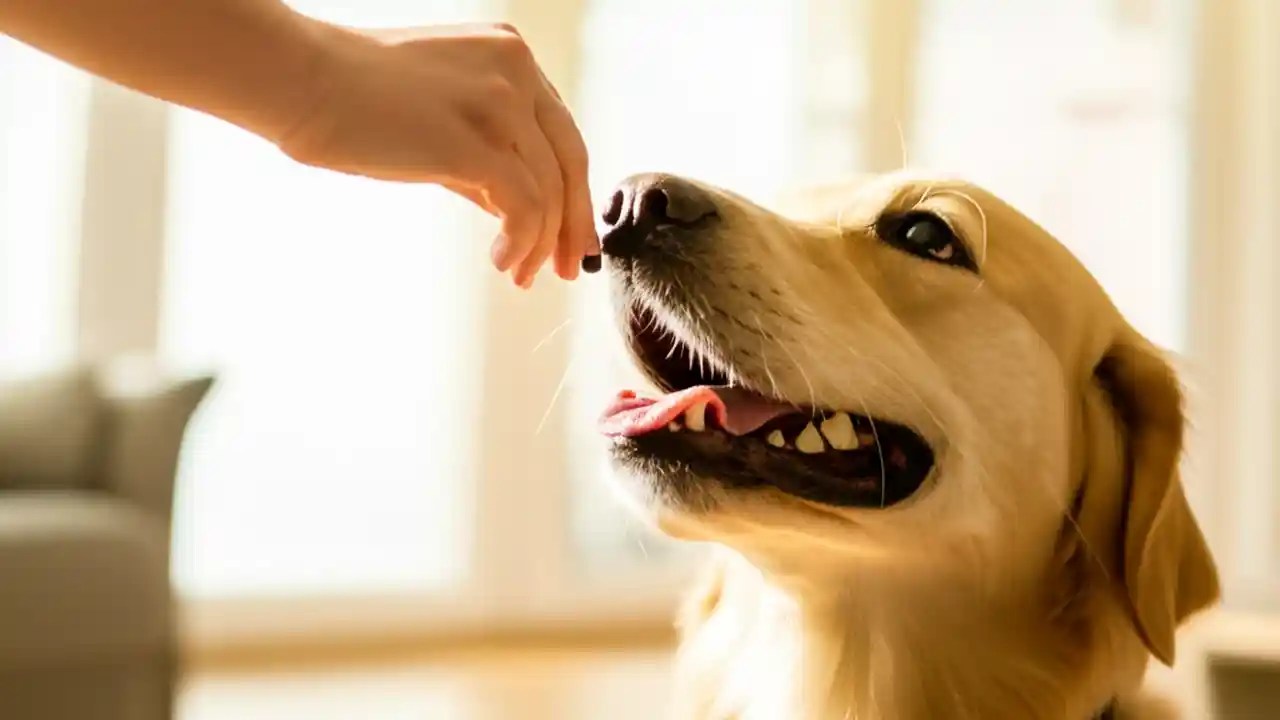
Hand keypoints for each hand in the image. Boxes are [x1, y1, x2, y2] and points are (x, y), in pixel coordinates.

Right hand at [278, 21, 598, 286]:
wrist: (300, 81)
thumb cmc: (354, 102)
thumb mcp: (440, 117)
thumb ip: (485, 154)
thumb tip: (514, 210)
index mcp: (510, 56)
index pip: (562, 133)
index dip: (573, 191)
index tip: (570, 237)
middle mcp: (515, 70)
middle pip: (570, 161)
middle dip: (573, 224)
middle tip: (569, 269)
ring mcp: (498, 102)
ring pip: (549, 189)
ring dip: (540, 243)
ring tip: (521, 276)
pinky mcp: (474, 140)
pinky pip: (525, 204)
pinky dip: (522, 241)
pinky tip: (503, 262)